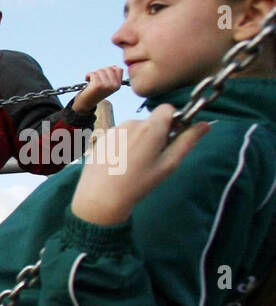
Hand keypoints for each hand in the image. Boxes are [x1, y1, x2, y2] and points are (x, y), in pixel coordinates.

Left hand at [71, 66, 123, 114]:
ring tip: (91, 81)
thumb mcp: (107, 85)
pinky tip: (87, 80)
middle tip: (95, 79)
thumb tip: (113, 66)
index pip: (119, 69)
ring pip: (100, 70)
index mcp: (118, 85)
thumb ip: (111, 76)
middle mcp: (114, 85)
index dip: (110, 69)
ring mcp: (106, 85)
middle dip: (100, 71)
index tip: (103, 75)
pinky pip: (93, 73)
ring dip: (93, 74)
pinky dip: (88, 75)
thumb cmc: (95, 92)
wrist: (86, 104)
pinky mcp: (97, 85)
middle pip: (109, 68)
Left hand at [71, 104, 211, 225]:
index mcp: (150, 127)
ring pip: (135, 129)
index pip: (167, 108)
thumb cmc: (139, 183)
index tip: (172, 137)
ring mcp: (113, 130)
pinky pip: (119, 137)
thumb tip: (205, 124)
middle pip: (151, 121)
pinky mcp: (101, 139)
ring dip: (139, 141)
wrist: (100, 198)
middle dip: (156, 134)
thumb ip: (188, 141)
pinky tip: (119, 165)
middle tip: (153, 159)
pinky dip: (123, 147)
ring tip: (134, 165)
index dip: (173, 120)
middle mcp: (130, 123)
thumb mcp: (168, 164)